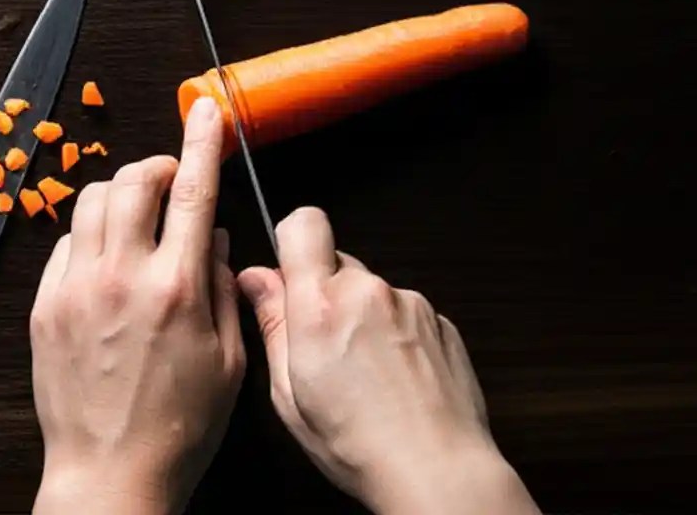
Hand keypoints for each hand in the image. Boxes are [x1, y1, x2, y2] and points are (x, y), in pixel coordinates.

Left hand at [31, 97, 244, 514]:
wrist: (110, 473)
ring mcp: (76, 288)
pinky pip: (64, 243)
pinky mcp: (44, 305)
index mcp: (177, 288)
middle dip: (157, 166)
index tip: (206, 112)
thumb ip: (225, 289)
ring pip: (90, 201)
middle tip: (171, 180)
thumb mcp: (228, 361)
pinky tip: (106, 258)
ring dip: (119, 193)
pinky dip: (89, 234)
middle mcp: (122, 277)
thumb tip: (216, 240)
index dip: (202, 143)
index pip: (193, 192)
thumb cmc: (178, 427)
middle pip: (132, 182)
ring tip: (138, 216)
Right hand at [238, 207, 538, 514]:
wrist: (438, 471)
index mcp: (321, 307)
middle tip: (322, 349)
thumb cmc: (358, 445)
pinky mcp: (441, 322)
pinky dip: (394, 337)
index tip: (287, 273)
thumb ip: (272, 324)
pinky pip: (404, 313)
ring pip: (371, 292)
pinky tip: (393, 381)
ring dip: (362, 319)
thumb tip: (255, 279)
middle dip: (324, 294)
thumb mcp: (289, 393)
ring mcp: (410, 304)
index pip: (304, 224)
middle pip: (336, 263)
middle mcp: (368, 292)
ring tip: (364, 376)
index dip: (291, 240)